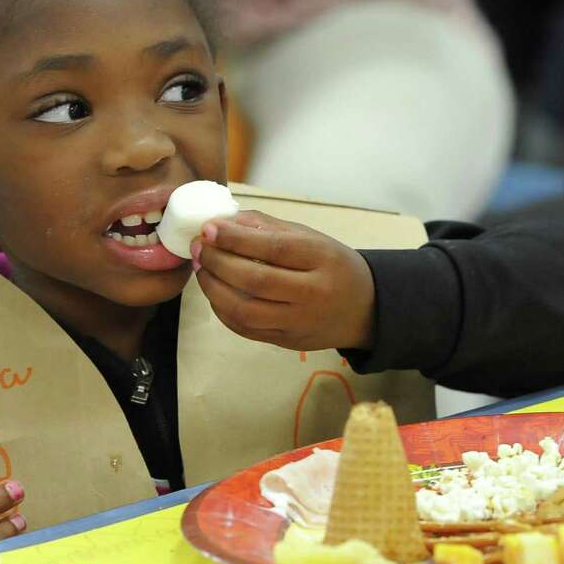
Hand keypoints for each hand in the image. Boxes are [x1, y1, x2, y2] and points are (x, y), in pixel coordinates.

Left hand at [192, 210, 376, 350]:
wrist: (365, 308)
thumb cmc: (333, 265)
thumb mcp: (312, 238)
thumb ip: (269, 227)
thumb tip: (224, 221)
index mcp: (323, 259)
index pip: (274, 248)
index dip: (237, 238)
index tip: (209, 228)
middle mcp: (313, 293)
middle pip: (256, 280)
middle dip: (218, 262)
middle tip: (198, 247)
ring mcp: (300, 322)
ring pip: (246, 310)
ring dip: (214, 288)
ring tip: (201, 269)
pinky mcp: (288, 342)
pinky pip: (246, 329)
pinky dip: (223, 310)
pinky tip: (214, 292)